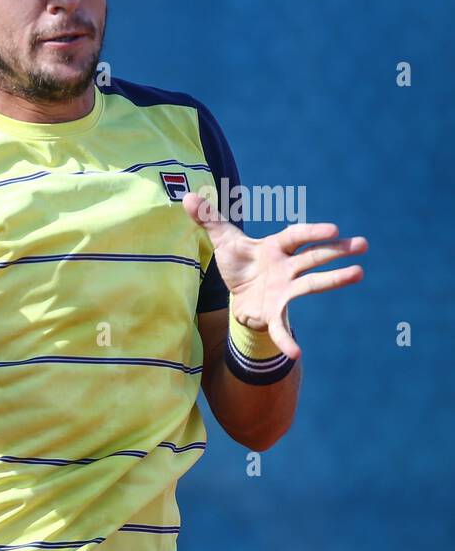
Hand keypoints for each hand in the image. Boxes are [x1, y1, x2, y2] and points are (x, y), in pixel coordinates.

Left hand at [184, 193, 367, 360]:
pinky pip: (281, 328)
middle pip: (314, 257)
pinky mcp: (274, 313)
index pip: (296, 236)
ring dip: (334, 280)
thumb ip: (209, 219)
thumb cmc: (239, 262)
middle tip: (362, 244)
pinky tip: (295, 353)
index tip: (333, 230)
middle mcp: (286, 268)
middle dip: (336, 252)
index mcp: (276, 247)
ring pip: (311, 284)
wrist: (237, 293)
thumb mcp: (222, 240)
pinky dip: (286, 339)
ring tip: (359, 273)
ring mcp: (285, 290)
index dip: (312, 232)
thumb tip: (187, 197)